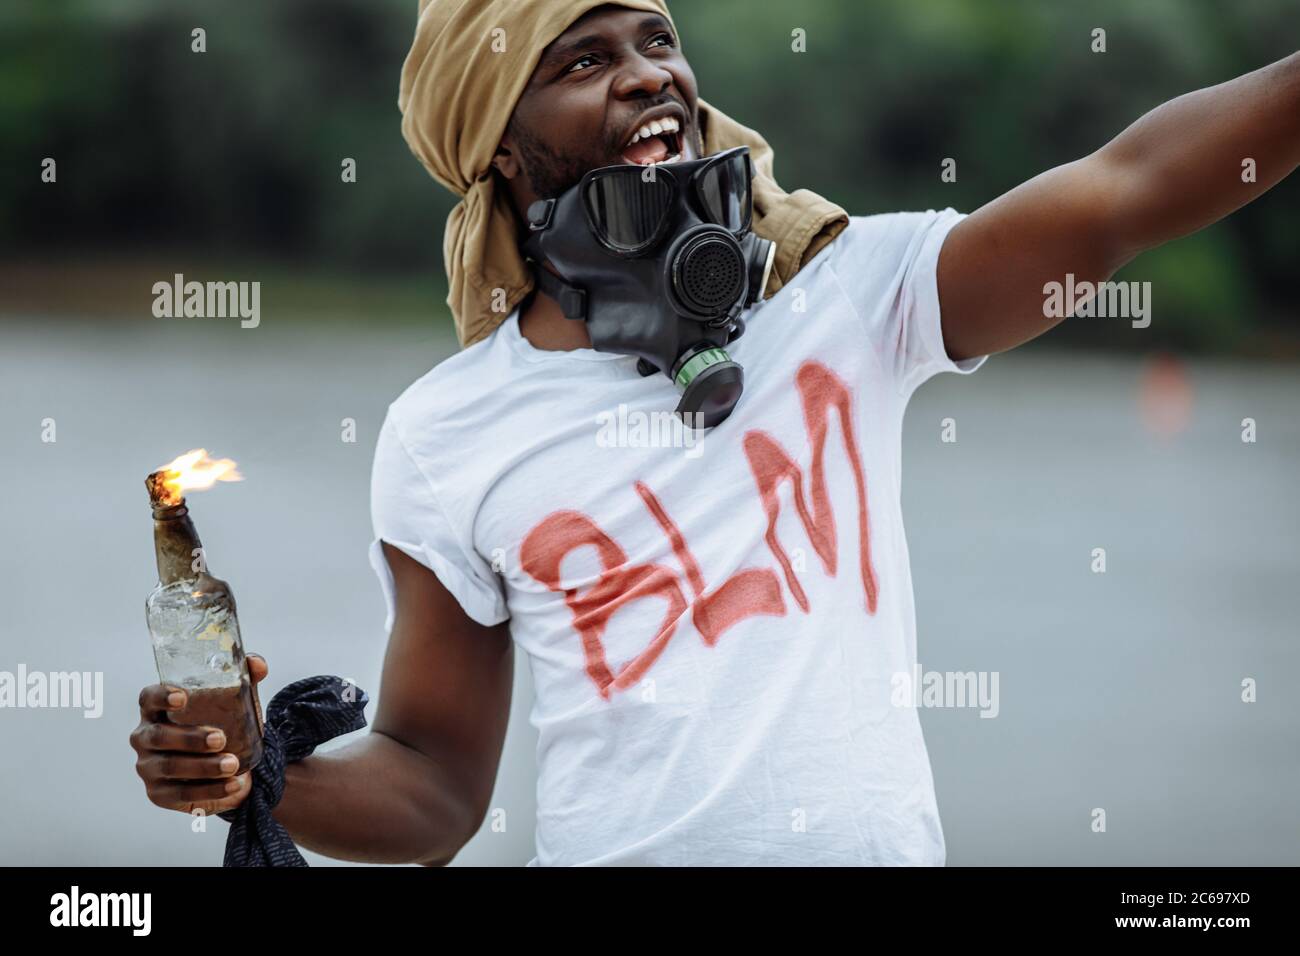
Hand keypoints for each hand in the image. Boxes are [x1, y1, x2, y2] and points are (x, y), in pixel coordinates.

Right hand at [130, 654, 268, 814]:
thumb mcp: (234, 701)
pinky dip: (211, 791)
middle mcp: (145, 737)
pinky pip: (182, 795)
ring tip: (232, 764)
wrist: (227, 766)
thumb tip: (257, 664)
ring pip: (170, 766)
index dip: (160, 696)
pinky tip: (234, 785)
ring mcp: (149, 767)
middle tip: (220, 738)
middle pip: (158, 736)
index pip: (148, 698)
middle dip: (189, 738)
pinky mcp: (159, 794)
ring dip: (203, 767)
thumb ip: (244, 679)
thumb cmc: (220, 724)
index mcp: (157, 710)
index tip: (182, 697)